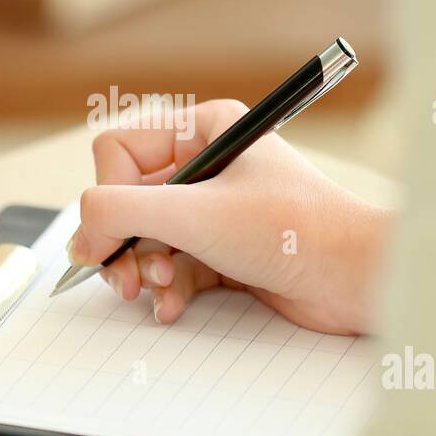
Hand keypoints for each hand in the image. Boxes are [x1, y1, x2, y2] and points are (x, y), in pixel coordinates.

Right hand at [68, 100, 390, 334]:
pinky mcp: (225, 250)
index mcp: (204, 128)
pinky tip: (173, 306)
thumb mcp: (194, 215)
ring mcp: (215, 210)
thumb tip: (79, 233)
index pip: (119, 152)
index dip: (108, 197)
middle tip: (128, 277)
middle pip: (127, 201)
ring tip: (159, 290)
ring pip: (146, 238)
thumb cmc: (296, 230)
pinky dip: (166, 289)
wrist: (356, 278)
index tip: (109, 237)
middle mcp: (206, 164)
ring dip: (144, 270)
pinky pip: (172, 266)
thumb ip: (119, 213)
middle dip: (124, 243)